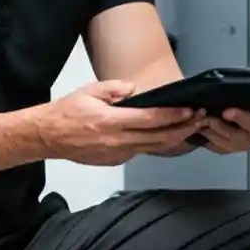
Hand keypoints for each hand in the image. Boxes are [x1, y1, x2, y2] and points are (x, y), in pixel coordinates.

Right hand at [36, 80, 208, 165]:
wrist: (48, 136)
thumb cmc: (67, 112)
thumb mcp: (90, 91)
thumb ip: (115, 88)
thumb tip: (134, 90)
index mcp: (111, 121)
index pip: (151, 120)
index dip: (173, 116)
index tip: (190, 110)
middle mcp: (117, 141)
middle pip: (159, 138)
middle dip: (183, 129)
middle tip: (200, 119)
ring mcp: (117, 154)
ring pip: (153, 148)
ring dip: (174, 138)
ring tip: (190, 128)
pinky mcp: (115, 161)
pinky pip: (140, 152)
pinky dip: (154, 144)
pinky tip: (164, 135)